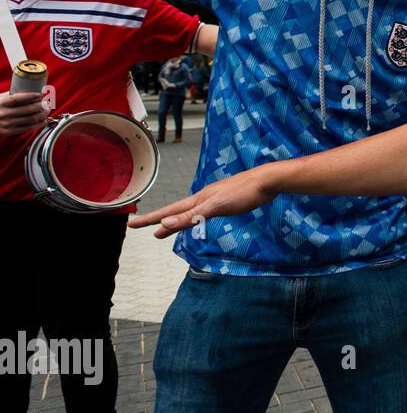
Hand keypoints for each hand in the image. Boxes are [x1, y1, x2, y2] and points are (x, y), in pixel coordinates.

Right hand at [0, 90, 47, 135]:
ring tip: (47, 110)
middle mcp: (4, 114)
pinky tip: (44, 120)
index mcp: (1, 103)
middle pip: (27, 109)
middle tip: (47, 102)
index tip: (41, 94)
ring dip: (43, 114)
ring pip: (30, 119)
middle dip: (41, 106)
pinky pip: (28, 128)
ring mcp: (7, 124)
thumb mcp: (0, 99)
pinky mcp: (9, 132)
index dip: (31, 96)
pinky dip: (39, 124)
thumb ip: (13, 96)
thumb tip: (32, 89)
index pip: (17, 98)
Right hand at [128, 165, 277, 237]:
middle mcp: (203, 198)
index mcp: (198, 200)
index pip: (168, 212)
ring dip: (175, 222)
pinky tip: (197, 219)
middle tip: (141, 228)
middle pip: (175, 212)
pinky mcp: (227, 201)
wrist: (268, 181)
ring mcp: (215, 199)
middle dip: (157, 221)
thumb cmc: (244, 192)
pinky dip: (194, 218)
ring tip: (164, 231)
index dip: (150, 220)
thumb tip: (166, 224)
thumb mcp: (216, 206)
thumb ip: (192, 216)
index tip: (132, 224)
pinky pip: (203, 212)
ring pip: (189, 212)